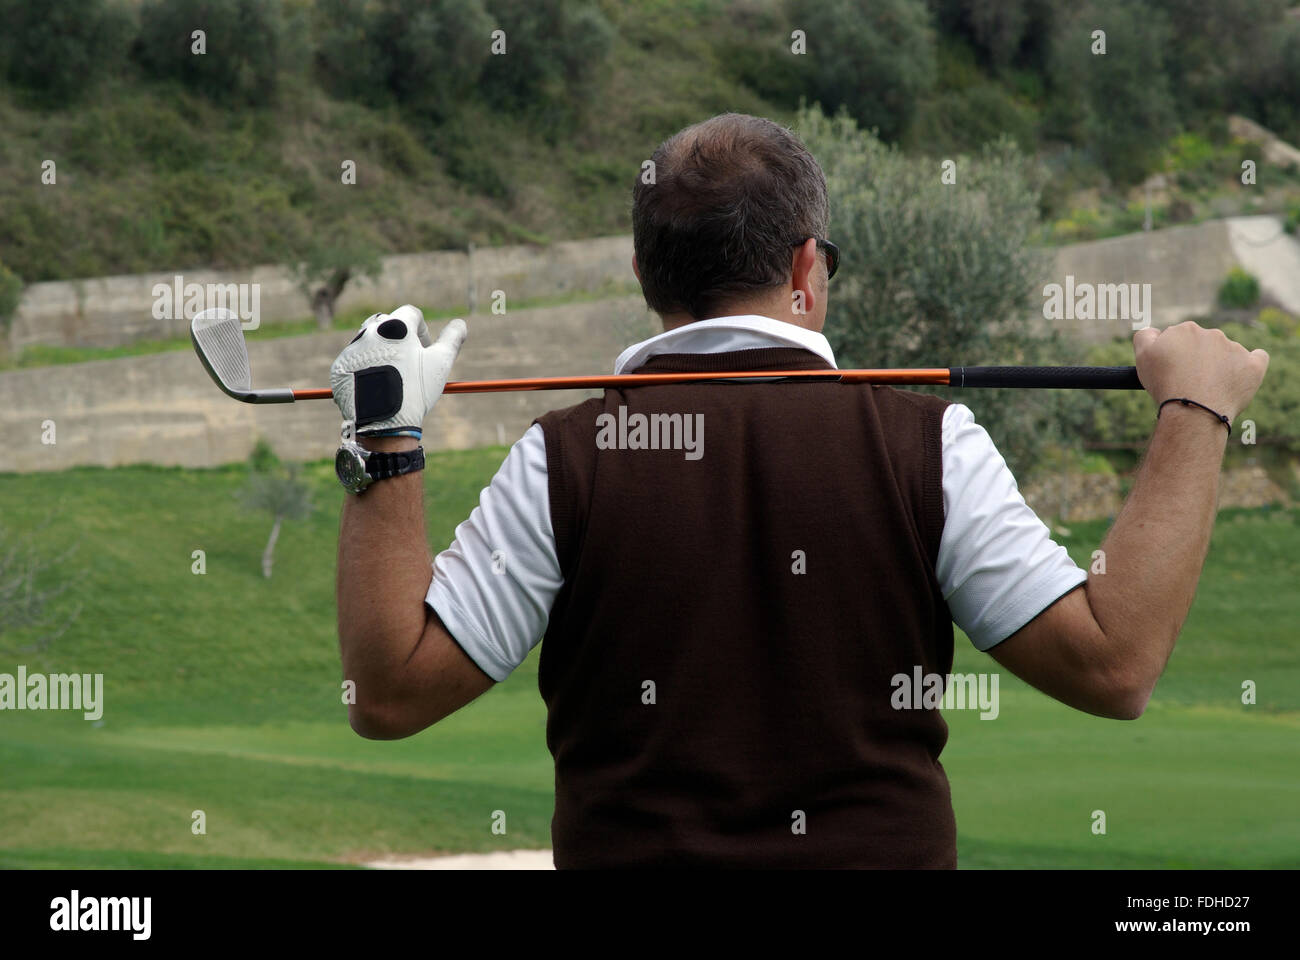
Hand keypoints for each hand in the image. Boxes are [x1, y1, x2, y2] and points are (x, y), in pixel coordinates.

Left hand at [330, 305, 466, 435]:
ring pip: (369, 340)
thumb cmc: (416, 389)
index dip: (422, 329)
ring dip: (382, 350)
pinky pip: (355, 360)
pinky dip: (366, 368)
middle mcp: (371, 331)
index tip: (425, 348)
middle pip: (387, 323)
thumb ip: (452, 338)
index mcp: (397, 325)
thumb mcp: (441, 362)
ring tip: (393, 375)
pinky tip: (377, 386)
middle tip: (408, 361)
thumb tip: (460, 324)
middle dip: (399, 337)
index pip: (411, 314)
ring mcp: (353, 348)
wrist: (385, 422)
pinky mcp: (341, 366)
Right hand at [1133, 321, 1267, 423]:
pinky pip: (1257, 358)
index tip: (1171, 373)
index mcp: (1185, 330)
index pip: (1179, 340)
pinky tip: (1242, 374)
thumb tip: (1154, 330)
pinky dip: (1250, 365)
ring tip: (1208, 391)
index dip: (1173, 356)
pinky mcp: (1254, 365)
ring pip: (1226, 354)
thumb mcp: (1142, 357)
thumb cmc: (1165, 385)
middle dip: (1197, 360)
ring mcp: (1235, 349)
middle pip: (1203, 345)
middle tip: (1188, 383)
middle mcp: (1211, 334)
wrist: (1194, 409)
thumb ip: (1145, 336)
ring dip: (1219, 366)